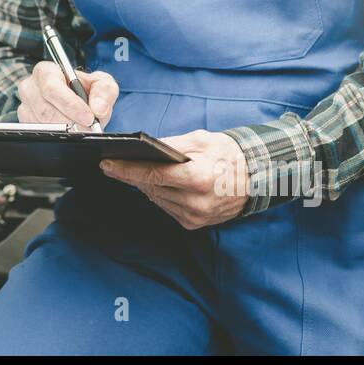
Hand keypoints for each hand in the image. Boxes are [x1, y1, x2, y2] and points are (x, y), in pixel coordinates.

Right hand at [15, 62, 117, 129]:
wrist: (78, 104)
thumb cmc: (85, 90)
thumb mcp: (100, 83)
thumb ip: (104, 90)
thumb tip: (98, 108)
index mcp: (45, 71)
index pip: (52, 87)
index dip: (70, 104)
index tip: (88, 117)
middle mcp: (30, 88)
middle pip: (45, 109)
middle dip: (70, 123)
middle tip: (88, 130)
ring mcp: (25, 108)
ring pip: (42, 125)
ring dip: (65, 132)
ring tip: (82, 132)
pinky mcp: (25, 125)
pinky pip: (39, 135)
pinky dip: (58, 138)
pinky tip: (70, 135)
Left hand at [99, 130, 248, 229]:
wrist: (257, 177)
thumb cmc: (228, 154)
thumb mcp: (200, 140)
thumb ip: (170, 144)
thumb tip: (143, 148)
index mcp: (197, 178)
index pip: (152, 175)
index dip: (125, 170)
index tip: (106, 164)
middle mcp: (195, 202)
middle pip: (150, 188)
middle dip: (132, 176)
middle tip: (115, 164)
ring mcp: (195, 216)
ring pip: (156, 199)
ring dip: (145, 186)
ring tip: (136, 172)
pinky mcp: (195, 224)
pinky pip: (167, 208)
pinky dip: (160, 195)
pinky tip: (158, 185)